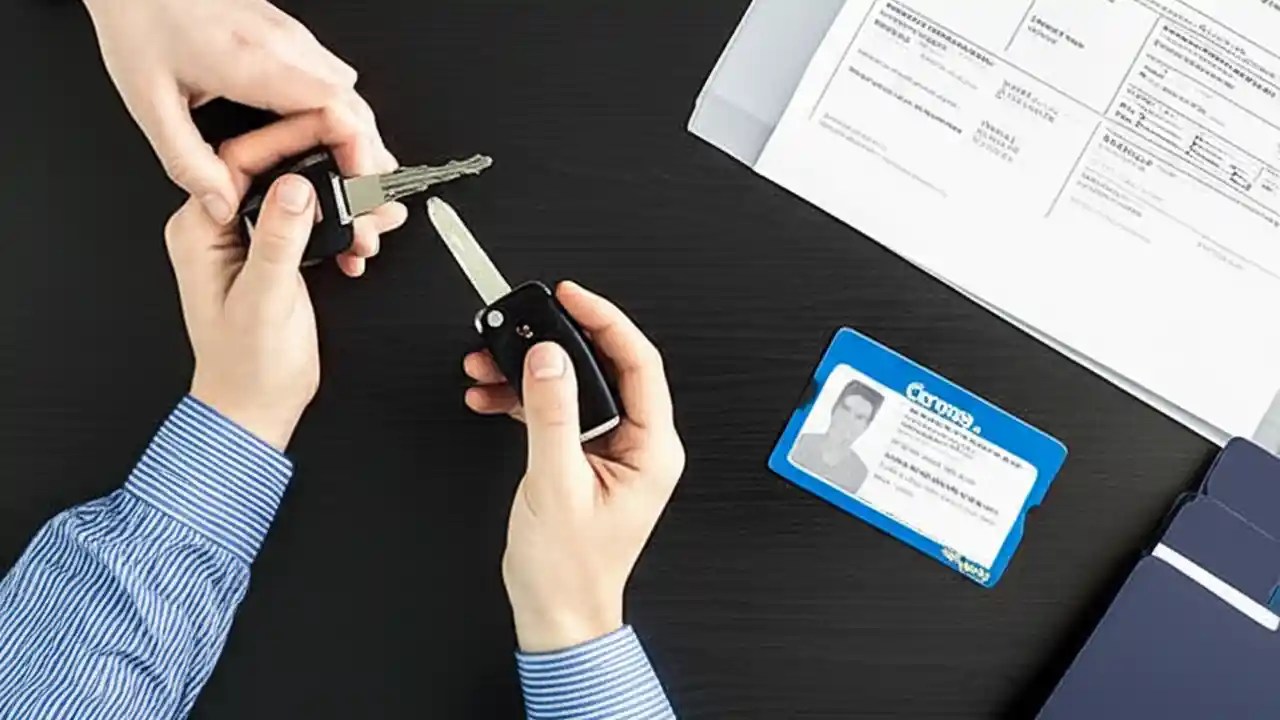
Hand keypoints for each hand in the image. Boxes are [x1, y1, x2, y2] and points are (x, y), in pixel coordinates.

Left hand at [84, 0, 400, 275]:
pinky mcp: (288, 34)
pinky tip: (325, 135)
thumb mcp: (150, 103)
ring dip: (356, 132)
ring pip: (349, 90)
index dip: (358, 149)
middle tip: (362, 192)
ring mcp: (290, 36)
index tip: (358, 182)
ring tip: (350, 172)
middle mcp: (284, 45)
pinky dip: (341, 111)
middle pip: (354, 104)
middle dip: (366, 152)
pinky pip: (332, 76)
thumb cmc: (140, 20)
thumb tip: (221, 204)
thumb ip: (187, 163)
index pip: (336, 107)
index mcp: (254, 63)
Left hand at [165, 108, 386, 449]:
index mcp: (202, 230)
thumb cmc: (245, 368)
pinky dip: (348, 224)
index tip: (332, 131)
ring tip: (379, 209)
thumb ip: (278, 239)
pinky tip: (369, 234)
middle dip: (330, 167)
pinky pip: (317, 222)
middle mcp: (224, 228)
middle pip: (280, 171)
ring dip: (347, 200)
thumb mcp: (263, 299)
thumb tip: (295, 186)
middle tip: (369, 165)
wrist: (256, 409)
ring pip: (305, 196)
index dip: (290, 139)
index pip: (243, 160)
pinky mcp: (281, 256)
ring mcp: (253, 241)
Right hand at [463, 283, 685, 652]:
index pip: (638, 363)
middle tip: (521, 322)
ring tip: (488, 364)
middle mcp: (639, 443)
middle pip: (604, 367)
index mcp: (653, 448)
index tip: (572, 296)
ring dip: (530, 371)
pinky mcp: (583, 457)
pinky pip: (556, 410)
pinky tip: (492, 395)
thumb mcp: (556, 485)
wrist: (556, 614)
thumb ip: (552, 416)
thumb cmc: (569, 570)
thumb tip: (550, 359)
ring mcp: (611, 449)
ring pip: (574, 386)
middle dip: (556, 342)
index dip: (606, 320)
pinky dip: (523, 399)